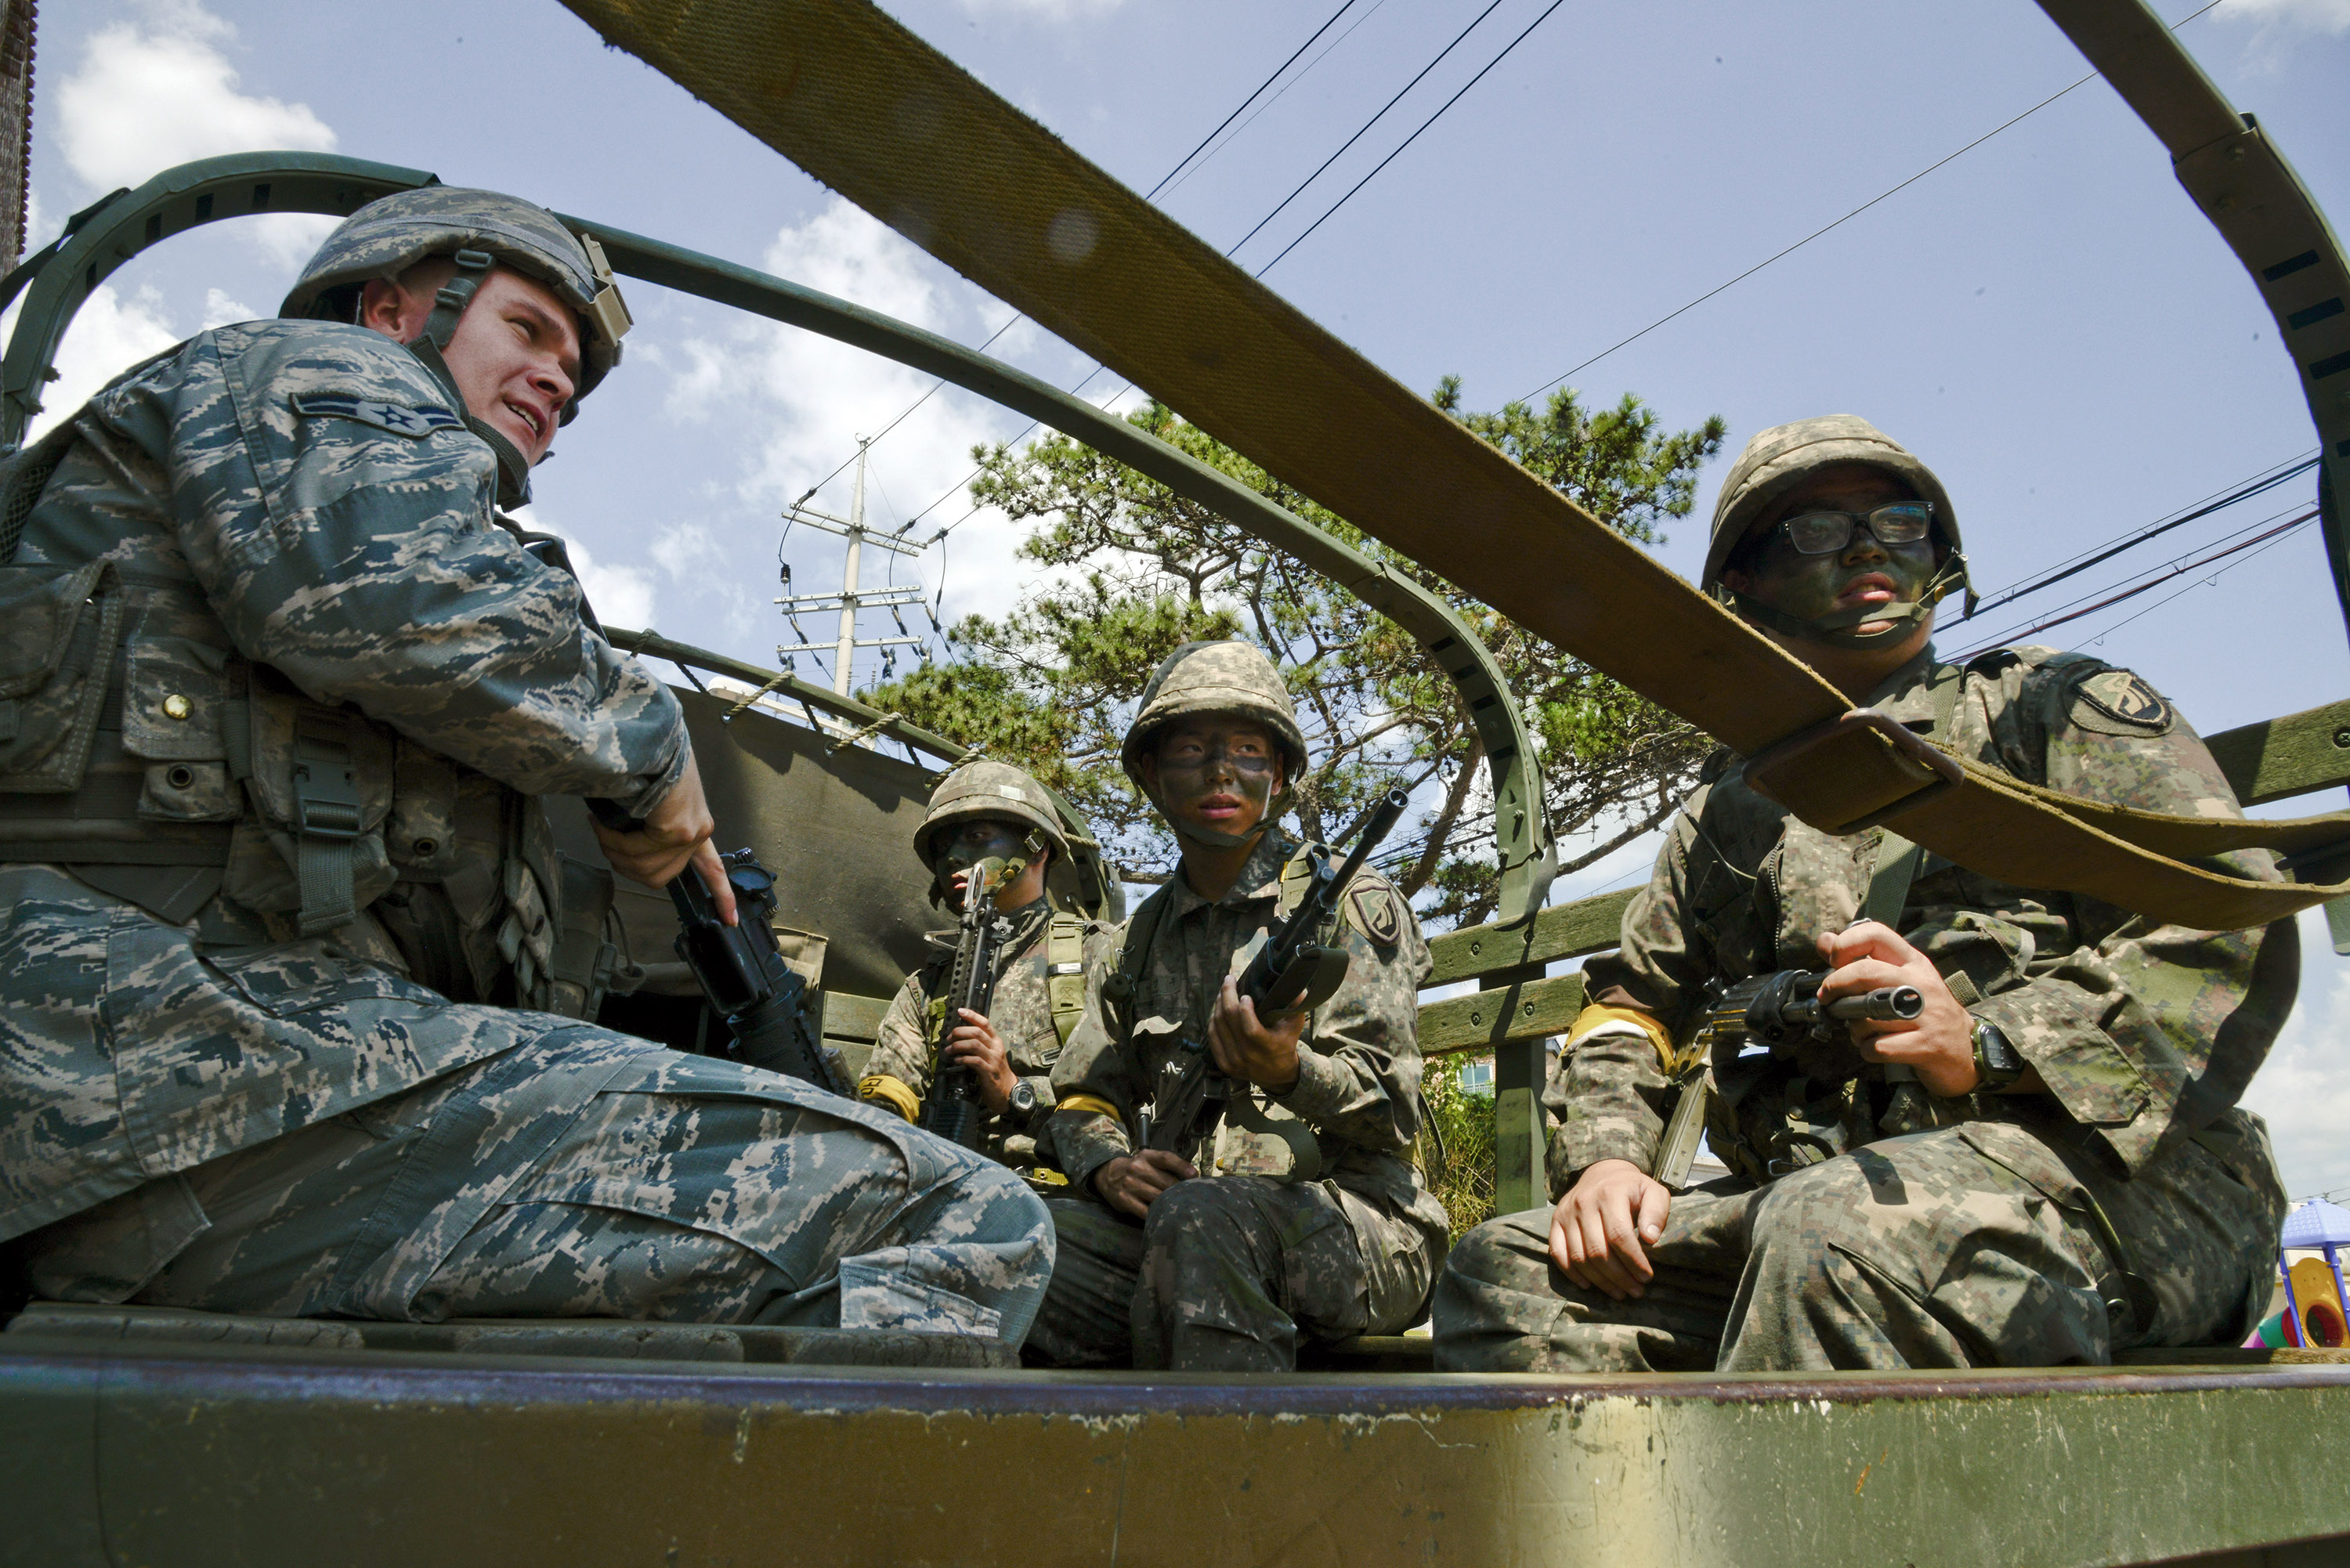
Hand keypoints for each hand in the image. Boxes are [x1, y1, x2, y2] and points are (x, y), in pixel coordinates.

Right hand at [591, 751, 734, 922]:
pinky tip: (601, 820)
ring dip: (612, 849)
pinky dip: (611, 839)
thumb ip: (647, 829)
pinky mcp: (677, 830)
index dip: (721, 894)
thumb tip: (623, 852)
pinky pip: (635, 852)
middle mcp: (698, 831)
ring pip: (642, 868)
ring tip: (599, 823)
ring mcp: (690, 832)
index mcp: (695, 825)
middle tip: (604, 837)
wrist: (647, 736)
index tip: (731, 920)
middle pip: (656, 877)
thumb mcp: (651, 801)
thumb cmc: (643, 762)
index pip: (712, 868)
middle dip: (623, 862)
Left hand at [942, 1009, 1017, 1112]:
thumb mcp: (992, 1054)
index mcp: (996, 1041)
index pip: (985, 1023)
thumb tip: (960, 1038)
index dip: (972, 1015)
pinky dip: (962, 1058)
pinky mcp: (989, 1071)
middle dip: (959, 1032)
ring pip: (973, 1044)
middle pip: (976, 1032)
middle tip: (949, 1039)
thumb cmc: (996, 1072)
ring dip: (958, 1046)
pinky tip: (957, 1060)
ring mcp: (993, 1059)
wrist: (1008, 1091)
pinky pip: (973, 1060)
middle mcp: (996, 1047)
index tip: (960, 1011)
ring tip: (949, 1050)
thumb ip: (981, 1045)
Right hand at [1093, 1150, 1196, 1219]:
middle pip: (1166, 1182)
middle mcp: (1138, 1169)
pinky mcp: (1125, 1200)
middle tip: (1193, 1199)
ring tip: (1182, 1209)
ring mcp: (1131, 1185)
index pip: (1166, 1158)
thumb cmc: (1135, 1168)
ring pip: (1158, 1198)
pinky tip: (1164, 1217)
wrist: (1108, 1174)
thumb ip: (1166, 1166)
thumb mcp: (1148, 1160)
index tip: (1194, 1175)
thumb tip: (1192, 1177)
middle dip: (1180, 1191)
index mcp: (1147, 1157)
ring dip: (1170, 1204)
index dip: (1182, 1166)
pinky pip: (1145, 1212)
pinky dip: (1156, 1215)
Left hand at [1208, 977, 1304, 1093]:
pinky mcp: (1224, 1063)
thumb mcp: (1294, 1026)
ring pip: (1217, 1025)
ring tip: (1224, 991)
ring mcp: (1233, 1061)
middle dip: (1227, 994)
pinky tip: (1218, 1008)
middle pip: (1229, 1020)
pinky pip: (1212, 1036)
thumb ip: (1296, 1005)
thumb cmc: (1285, 1044)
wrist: (1277, 1075)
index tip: (1245, 994)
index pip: (1250, 1029)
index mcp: (1268, 1048)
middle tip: (1229, 979)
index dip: (1244, 1009)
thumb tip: (1297, 986)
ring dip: (1219, 1004)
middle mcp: (1248, 1056)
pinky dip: (1213, 1019)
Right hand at [1548, 1158, 1670, 1300]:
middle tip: (1636, 1290)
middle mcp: (1583, 1203)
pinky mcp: (1555, 1222)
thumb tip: (1650, 1239)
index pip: (1619, 1236)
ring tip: (1619, 1292)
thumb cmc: (1632, 1189)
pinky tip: (1588, 1285)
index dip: (1634, 1261)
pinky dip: (1571, 1273)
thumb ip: (1656, 1212)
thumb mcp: (1653, 1192)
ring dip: (1600, 1281)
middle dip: (1620, 1277)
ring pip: (1579, 1257)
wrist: (1602, 1173)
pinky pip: (1557, 1253)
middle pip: (1598, 1251)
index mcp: (1609, 1194)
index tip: (1647, 1277)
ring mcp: (1566, 1214)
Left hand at [1815, 920, 1975, 1095]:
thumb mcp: (1898, 979)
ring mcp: (1927, 1016)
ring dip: (1853, 1027)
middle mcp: (1921, 985)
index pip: (1876, 934)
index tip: (1833, 961)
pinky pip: (1877, 1047)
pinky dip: (1866, 1049)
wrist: (1963, 1050)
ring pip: (1867, 1015)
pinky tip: (1874, 1047)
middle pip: (1866, 973)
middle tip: (1828, 998)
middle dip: (1836, 985)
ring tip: (1861, 1030)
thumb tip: (1824, 940)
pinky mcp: (1926, 1046)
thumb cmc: (1923, 1012)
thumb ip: (1861, 960)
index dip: (1846, 944)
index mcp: (1913, 963)